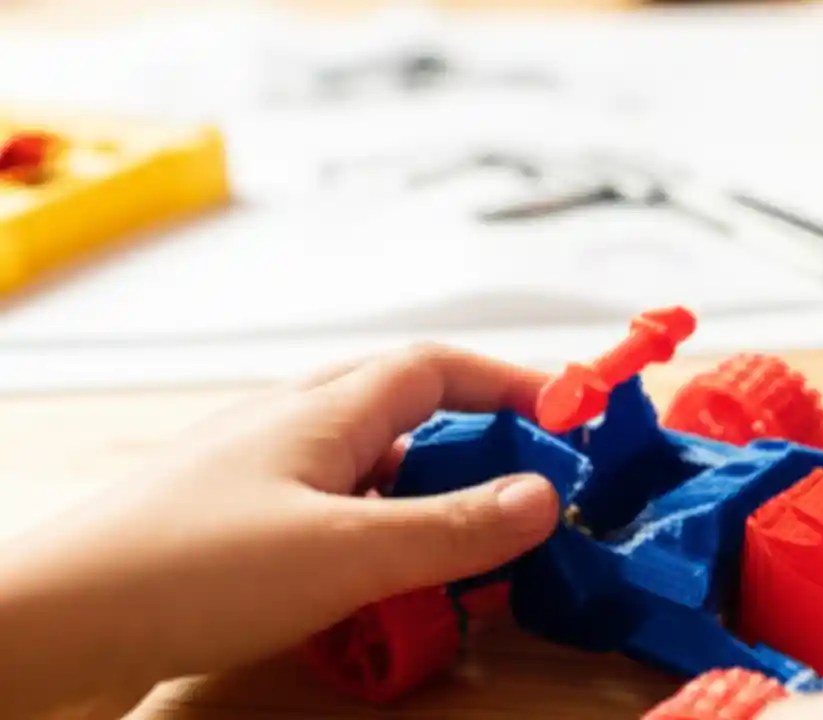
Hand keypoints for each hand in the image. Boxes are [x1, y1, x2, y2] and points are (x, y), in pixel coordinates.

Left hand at [0, 346, 560, 718]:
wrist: (55, 623)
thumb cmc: (191, 570)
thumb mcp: (348, 552)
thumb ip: (454, 528)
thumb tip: (543, 500)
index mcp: (324, 409)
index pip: (438, 366)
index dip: (510, 380)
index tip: (570, 413)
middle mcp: (295, 428)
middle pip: (408, 409)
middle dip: (478, 440)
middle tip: (530, 487)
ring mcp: (264, 477)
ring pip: (374, 468)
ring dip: (431, 496)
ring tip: (472, 548)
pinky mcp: (241, 527)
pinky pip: (337, 514)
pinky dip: (383, 536)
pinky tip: (389, 583)